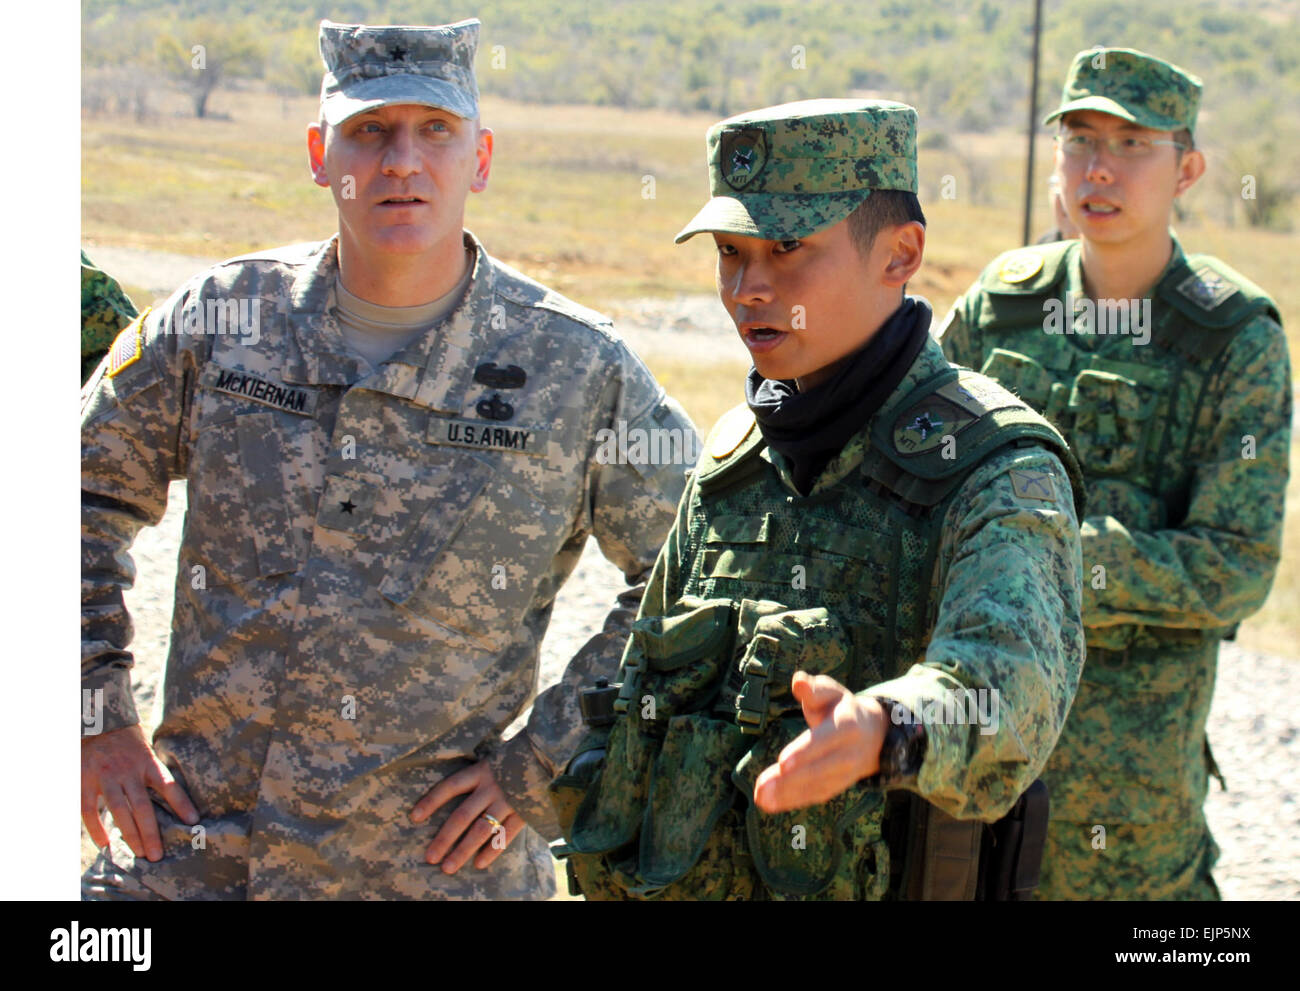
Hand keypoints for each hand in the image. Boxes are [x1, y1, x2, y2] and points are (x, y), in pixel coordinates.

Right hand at [81, 724, 199, 861]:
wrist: (98, 721)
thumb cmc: (129, 739)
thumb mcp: (148, 748)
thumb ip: (156, 770)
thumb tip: (176, 794)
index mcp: (148, 761)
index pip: (168, 784)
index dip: (181, 802)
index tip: (193, 820)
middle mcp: (129, 770)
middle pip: (143, 806)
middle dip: (151, 833)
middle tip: (158, 855)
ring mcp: (106, 776)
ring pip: (120, 811)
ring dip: (130, 834)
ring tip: (140, 853)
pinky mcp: (85, 779)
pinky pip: (88, 809)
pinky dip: (95, 828)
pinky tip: (105, 844)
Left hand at [411, 760, 523, 873]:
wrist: (547, 755)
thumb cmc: (512, 760)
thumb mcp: (490, 761)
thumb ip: (473, 777)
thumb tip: (447, 795)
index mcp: (480, 771)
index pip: (450, 787)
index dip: (431, 801)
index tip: (414, 817)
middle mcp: (491, 787)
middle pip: (462, 816)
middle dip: (444, 838)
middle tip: (430, 857)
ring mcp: (508, 800)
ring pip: (482, 830)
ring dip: (463, 850)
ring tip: (448, 867)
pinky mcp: (524, 811)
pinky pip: (506, 835)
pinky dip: (492, 850)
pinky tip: (479, 864)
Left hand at [753, 672, 888, 813]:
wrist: (874, 735)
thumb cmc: (842, 707)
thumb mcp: (832, 692)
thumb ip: (814, 688)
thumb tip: (798, 680)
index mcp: (848, 726)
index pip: (824, 741)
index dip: (804, 752)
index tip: (782, 762)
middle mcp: (849, 754)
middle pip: (819, 769)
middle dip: (790, 780)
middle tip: (762, 786)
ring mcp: (845, 774)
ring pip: (816, 786)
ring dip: (786, 794)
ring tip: (760, 798)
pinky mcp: (836, 786)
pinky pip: (814, 795)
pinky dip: (791, 801)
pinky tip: (768, 803)